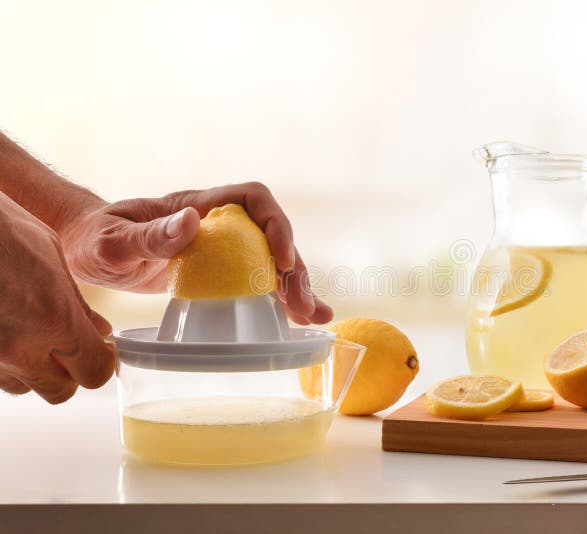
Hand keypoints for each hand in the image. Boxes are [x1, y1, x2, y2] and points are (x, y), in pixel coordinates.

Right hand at [0, 193, 114, 402]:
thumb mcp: (51, 254)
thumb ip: (77, 302)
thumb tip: (98, 330)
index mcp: (55, 319)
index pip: (95, 372)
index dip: (101, 361)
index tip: (100, 349)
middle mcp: (20, 346)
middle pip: (59, 391)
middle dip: (68, 372)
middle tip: (67, 345)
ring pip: (20, 386)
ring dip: (30, 368)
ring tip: (27, 331)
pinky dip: (0, 359)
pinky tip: (3, 326)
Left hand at [62, 182, 332, 324]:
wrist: (88, 251)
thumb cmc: (96, 237)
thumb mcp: (114, 239)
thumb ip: (149, 234)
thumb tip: (192, 222)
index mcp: (199, 205)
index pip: (253, 199)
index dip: (275, 223)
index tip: (280, 258)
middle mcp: (219, 224)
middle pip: (272, 236)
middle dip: (293, 268)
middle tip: (300, 304)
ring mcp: (222, 250)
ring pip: (271, 263)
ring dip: (295, 287)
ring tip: (313, 316)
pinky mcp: (220, 275)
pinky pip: (257, 284)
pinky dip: (279, 301)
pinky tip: (298, 320)